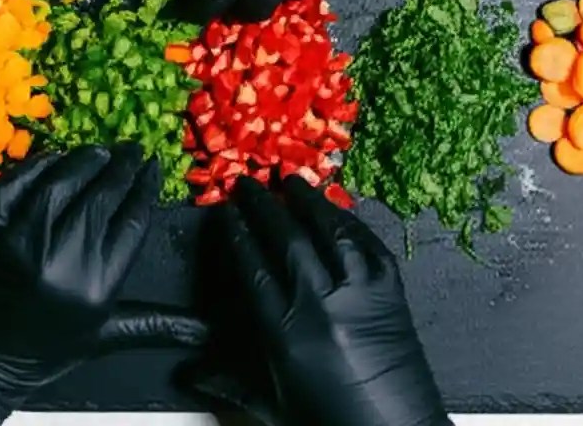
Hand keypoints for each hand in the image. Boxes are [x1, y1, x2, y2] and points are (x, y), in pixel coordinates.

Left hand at [0, 144, 202, 425]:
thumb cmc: (44, 349)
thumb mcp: (104, 336)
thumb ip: (154, 322)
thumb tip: (206, 330)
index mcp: (95, 286)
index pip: (132, 221)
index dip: (146, 187)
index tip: (154, 166)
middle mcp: (61, 260)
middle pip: (102, 196)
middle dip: (122, 167)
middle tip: (133, 150)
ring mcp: (20, 240)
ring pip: (62, 183)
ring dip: (85, 160)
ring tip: (101, 152)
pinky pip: (18, 183)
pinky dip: (39, 165)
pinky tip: (57, 157)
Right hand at [196, 176, 452, 425]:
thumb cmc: (330, 424)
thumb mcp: (274, 407)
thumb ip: (230, 382)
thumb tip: (189, 375)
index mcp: (287, 333)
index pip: (253, 267)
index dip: (236, 234)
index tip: (224, 211)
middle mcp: (324, 305)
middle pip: (287, 241)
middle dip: (264, 207)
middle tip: (248, 183)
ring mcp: (362, 294)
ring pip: (330, 233)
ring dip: (309, 203)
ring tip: (291, 181)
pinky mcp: (393, 293)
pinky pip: (368, 245)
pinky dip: (350, 223)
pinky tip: (336, 210)